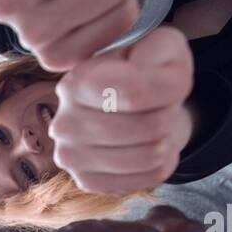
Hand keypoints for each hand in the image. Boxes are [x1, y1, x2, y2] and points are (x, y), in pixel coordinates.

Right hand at [51, 26, 194, 193]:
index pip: (138, 94)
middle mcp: (63, 124)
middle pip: (150, 128)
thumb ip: (158, 62)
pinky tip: (147, 146)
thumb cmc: (147, 72)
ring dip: (168, 138)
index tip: (158, 79)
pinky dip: (163, 161)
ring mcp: (72, 158)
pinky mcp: (88, 182)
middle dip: (168, 114)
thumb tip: (136, 96)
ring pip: (152, 155)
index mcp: (74, 83)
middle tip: (158, 106)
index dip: (166, 88)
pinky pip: (151, 176)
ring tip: (154, 124)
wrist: (131, 106)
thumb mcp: (161, 48)